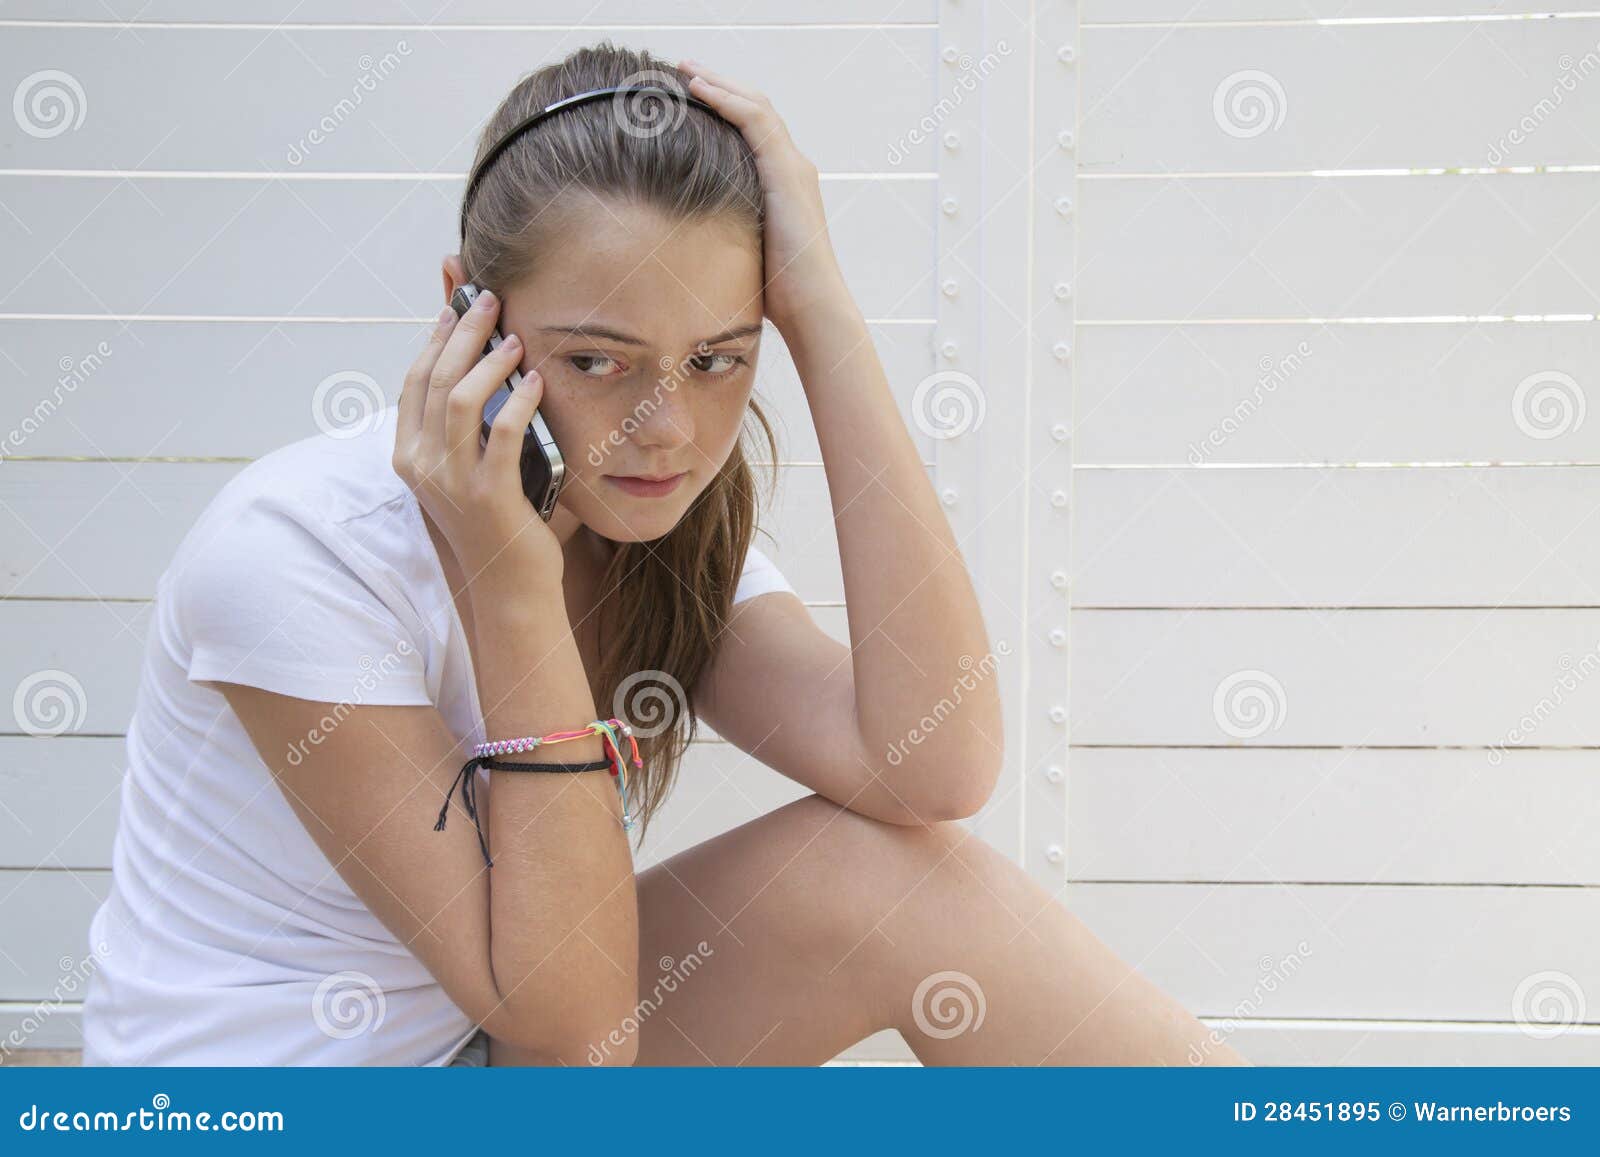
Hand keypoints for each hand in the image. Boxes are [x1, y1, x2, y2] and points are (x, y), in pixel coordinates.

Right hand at [393, 290, 562, 581]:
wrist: (510, 587)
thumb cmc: (498, 524)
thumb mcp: (469, 469)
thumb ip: (469, 426)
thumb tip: (485, 369)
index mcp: (409, 456)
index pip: (414, 381)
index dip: (435, 339)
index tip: (457, 306)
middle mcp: (422, 465)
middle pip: (435, 379)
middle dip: (463, 333)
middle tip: (491, 301)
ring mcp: (452, 481)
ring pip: (459, 398)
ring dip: (489, 361)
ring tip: (516, 339)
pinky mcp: (490, 494)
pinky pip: (503, 433)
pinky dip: (520, 401)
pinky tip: (536, 382)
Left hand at [677, 59, 852, 337]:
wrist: (811, 308)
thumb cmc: (778, 296)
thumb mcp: (743, 251)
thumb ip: (726, 232)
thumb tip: (685, 239)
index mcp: (784, 185)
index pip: (753, 131)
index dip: (723, 106)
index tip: (688, 95)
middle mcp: (793, 168)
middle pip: (755, 109)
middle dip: (719, 85)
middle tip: (682, 68)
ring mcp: (793, 168)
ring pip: (755, 106)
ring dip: (718, 83)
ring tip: (684, 69)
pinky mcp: (788, 173)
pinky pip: (755, 121)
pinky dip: (726, 100)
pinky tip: (697, 89)